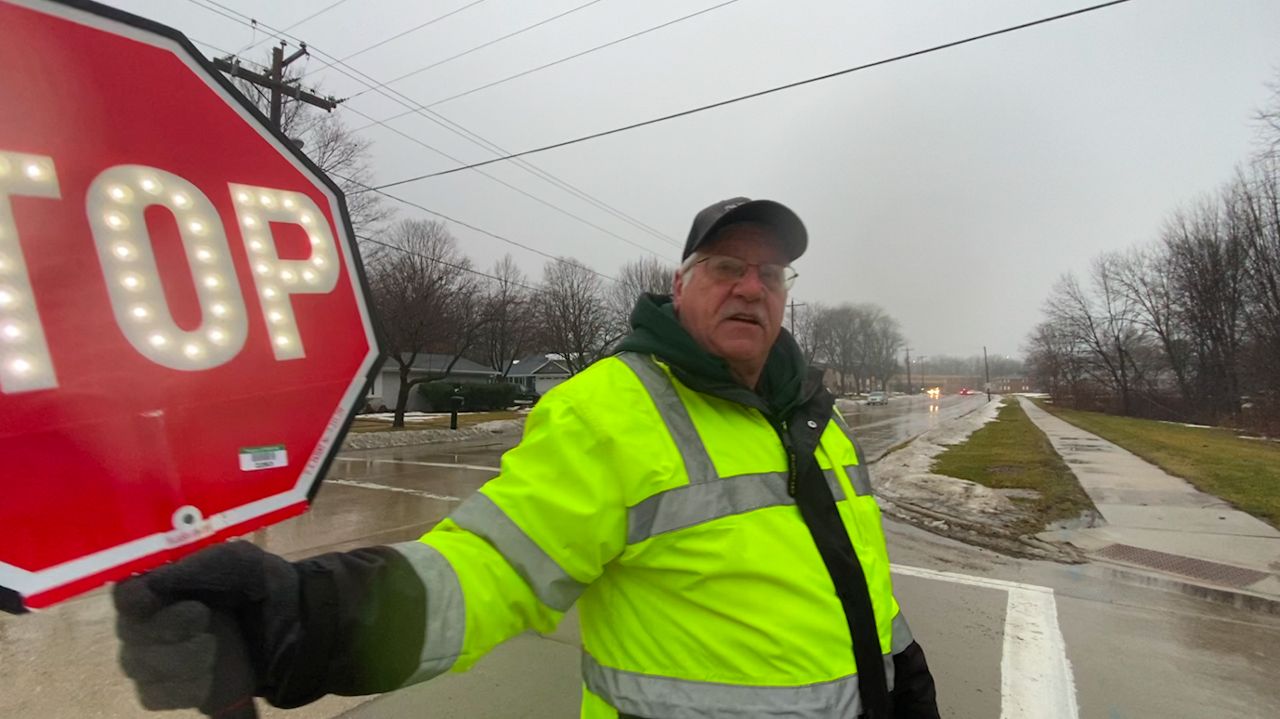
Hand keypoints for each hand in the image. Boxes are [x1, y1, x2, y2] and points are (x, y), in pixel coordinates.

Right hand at [114, 541, 298, 715]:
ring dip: (181, 658)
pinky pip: (156, 695)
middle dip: (167, 626)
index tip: (154, 597)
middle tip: (202, 618)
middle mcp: (148, 620)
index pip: (126, 593)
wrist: (290, 626)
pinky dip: (185, 687)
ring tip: (213, 647)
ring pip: (140, 665)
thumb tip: (156, 579)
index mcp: (161, 583)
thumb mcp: (241, 561)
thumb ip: (203, 564)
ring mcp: (154, 657)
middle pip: (131, 631)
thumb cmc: (258, 584)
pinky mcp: (168, 688)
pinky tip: (210, 676)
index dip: (135, 598)